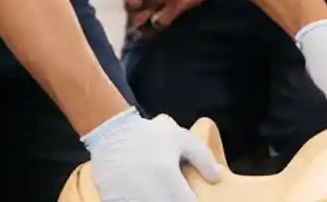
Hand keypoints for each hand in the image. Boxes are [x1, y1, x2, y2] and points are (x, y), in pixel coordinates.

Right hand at [81, 108, 221, 201]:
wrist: (110, 132)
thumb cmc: (149, 134)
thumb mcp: (181, 138)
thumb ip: (203, 158)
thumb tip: (216, 177)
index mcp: (168, 180)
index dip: (191, 200)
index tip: (191, 196)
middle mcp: (149, 195)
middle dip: (174, 201)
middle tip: (174, 192)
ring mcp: (130, 200)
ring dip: (157, 201)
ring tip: (160, 192)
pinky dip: (140, 201)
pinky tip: (143, 194)